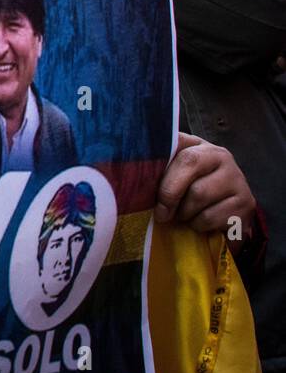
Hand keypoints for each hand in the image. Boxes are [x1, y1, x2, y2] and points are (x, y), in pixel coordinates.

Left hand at [156, 132, 257, 250]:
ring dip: (185, 215)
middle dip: (171, 202)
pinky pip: (213, 219)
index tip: (148, 192)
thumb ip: (155, 164)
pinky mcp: (247, 207)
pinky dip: (199, 226)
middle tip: (162, 212)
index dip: (165, 180)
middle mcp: (223, 158)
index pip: (182, 155)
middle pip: (192, 184)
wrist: (219, 207)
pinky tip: (199, 222)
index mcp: (200, 146)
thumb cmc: (185, 186)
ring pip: (201, 202)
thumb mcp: (170, 170)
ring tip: (183, 214)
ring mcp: (239, 182)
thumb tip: (124, 166)